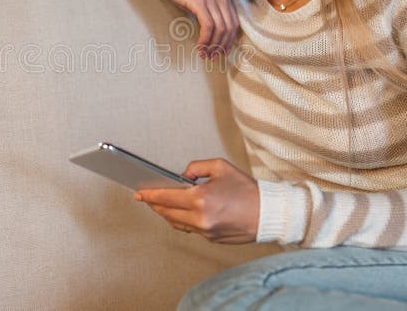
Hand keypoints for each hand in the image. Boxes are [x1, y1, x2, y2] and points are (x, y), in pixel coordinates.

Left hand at [134, 158, 259, 243]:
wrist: (267, 214)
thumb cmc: (247, 190)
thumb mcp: (220, 167)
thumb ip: (197, 167)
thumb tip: (182, 176)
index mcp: (200, 198)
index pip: (166, 197)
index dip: (149, 195)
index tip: (139, 193)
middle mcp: (200, 217)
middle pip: (167, 212)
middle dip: (154, 204)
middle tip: (146, 198)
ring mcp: (205, 231)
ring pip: (176, 223)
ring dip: (166, 213)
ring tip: (160, 204)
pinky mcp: (210, 238)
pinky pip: (189, 229)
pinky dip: (181, 220)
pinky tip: (179, 213)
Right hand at [162, 0, 239, 58]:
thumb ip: (210, 11)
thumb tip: (214, 34)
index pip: (234, 21)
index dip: (230, 40)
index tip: (224, 52)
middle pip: (229, 26)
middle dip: (222, 45)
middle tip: (214, 56)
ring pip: (219, 28)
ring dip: (213, 45)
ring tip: (206, 54)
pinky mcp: (199, 1)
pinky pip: (208, 26)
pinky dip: (206, 39)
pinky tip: (200, 47)